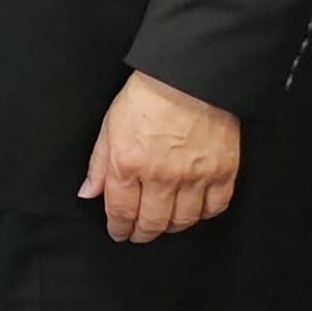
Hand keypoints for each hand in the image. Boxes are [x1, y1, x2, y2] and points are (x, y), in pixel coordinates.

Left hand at [79, 70, 238, 242]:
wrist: (190, 76)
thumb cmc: (148, 96)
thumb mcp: (110, 126)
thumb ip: (99, 164)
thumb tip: (88, 193)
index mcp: (128, 165)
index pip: (121, 211)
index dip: (119, 227)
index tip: (119, 232)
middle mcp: (161, 177)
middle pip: (152, 223)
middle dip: (142, 233)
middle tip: (140, 233)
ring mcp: (194, 177)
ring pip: (183, 220)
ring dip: (171, 227)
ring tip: (165, 223)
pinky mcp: (223, 171)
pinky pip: (215, 207)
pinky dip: (204, 214)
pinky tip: (195, 209)